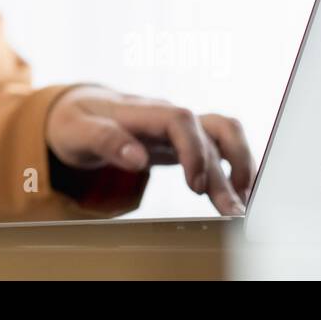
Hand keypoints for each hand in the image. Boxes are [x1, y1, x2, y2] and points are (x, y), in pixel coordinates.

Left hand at [45, 85, 253, 214]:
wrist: (78, 110)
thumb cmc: (76, 119)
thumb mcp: (77, 130)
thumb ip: (106, 140)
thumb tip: (137, 157)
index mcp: (141, 110)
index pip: (179, 119)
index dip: (193, 150)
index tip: (194, 186)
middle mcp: (166, 115)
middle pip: (209, 131)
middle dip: (226, 169)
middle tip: (231, 209)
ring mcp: (177, 127)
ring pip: (222, 134)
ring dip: (239, 164)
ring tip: (244, 201)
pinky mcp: (182, 141)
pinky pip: (217, 146)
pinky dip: (233, 165)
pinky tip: (239, 192)